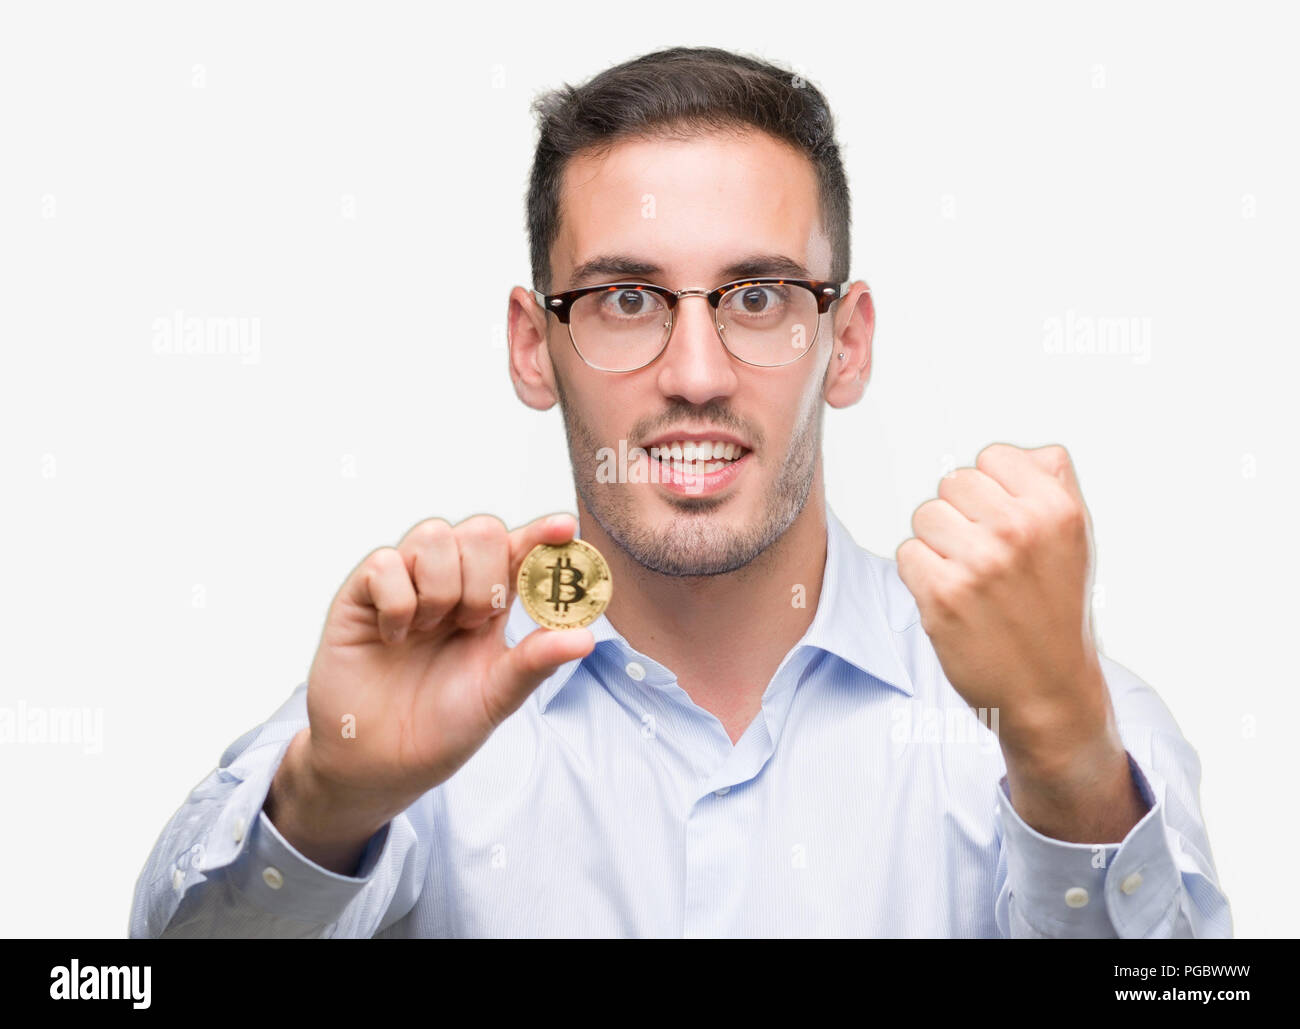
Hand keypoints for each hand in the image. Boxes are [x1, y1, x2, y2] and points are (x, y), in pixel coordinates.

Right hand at [269, 512, 595, 864]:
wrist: (380, 764)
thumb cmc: (440, 728)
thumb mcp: (496, 697)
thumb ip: (534, 663)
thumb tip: (586, 638)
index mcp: (490, 603)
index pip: (520, 552)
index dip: (542, 534)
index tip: (565, 528)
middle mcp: (450, 584)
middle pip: (480, 530)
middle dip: (486, 575)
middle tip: (472, 623)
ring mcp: (405, 584)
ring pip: (435, 535)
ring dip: (442, 586)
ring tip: (430, 631)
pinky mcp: (361, 595)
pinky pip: (384, 563)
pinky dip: (398, 600)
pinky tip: (394, 637)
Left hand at [895, 443, 1107, 770]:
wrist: (1048, 689)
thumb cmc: (1055, 610)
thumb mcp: (1075, 539)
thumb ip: (1053, 483)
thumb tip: (1025, 452)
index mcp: (1055, 510)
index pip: (992, 457)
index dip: (990, 489)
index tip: (1003, 522)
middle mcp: (1018, 531)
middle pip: (952, 482)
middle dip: (960, 514)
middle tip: (983, 554)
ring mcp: (978, 564)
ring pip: (925, 516)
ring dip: (937, 545)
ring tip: (968, 577)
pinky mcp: (942, 595)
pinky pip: (907, 554)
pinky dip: (921, 574)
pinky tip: (951, 597)